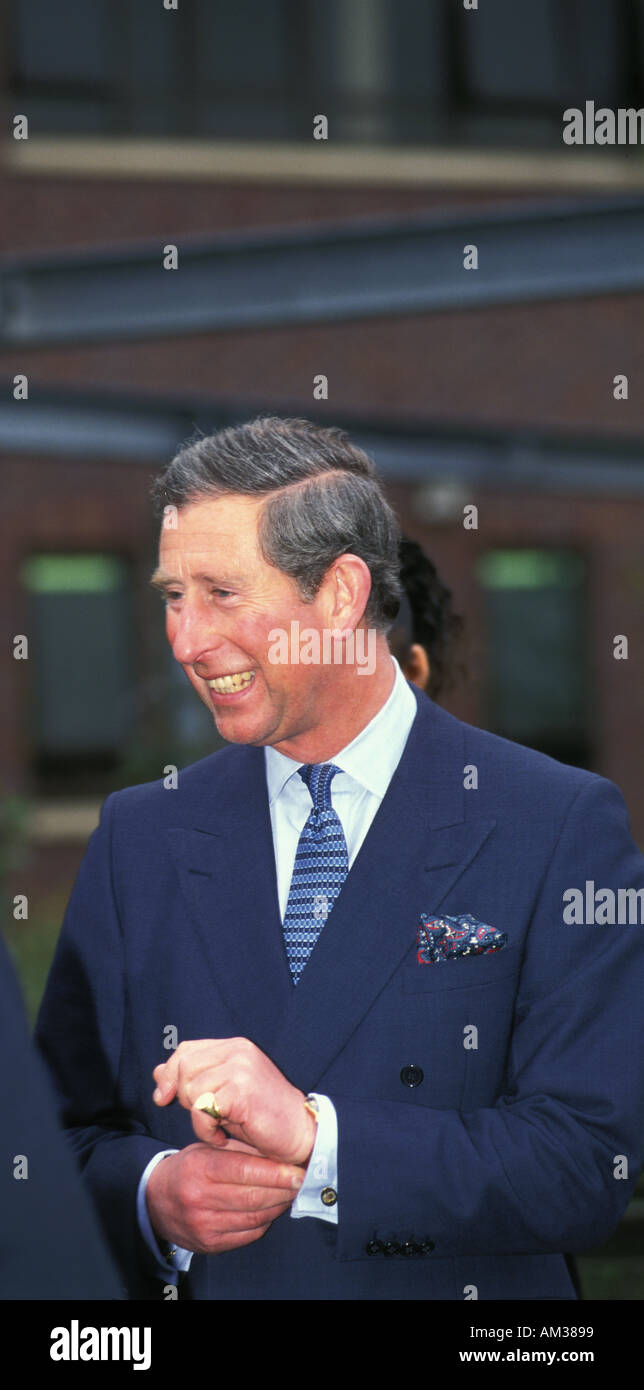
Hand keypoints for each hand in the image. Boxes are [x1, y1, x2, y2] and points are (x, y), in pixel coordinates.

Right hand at [145, 1140, 305, 1254]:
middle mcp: (199, 1197)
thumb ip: (239, 1150)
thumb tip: (279, 1154)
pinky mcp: (208, 1244)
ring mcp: (203, 1224)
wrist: (155, 1201)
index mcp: (200, 1167)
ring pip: (254, 1216)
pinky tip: (272, 1209)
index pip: (245, 1170)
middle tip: (302, 1182)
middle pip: (253, 1195)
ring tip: (290, 1194)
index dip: (276, 1172)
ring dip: (278, 1205)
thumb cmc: (188, 1169)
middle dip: (283, 1189)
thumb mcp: (206, 1149)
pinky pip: (248, 1234)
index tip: (298, 1171)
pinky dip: (265, 1221)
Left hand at [152, 1037, 316, 1164]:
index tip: (164, 1099)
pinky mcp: (242, 1090)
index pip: (185, 1051)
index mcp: (234, 1047)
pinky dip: (205, 1129)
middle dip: (183, 1098)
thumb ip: (193, 1079)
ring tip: (218, 1128)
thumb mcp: (222, 1093)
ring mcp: (241, 1068)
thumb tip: (157, 1072)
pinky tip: (222, 1137)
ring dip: (197, 1118)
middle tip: (205, 1118)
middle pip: (183, 1068)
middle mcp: (238, 1050)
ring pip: (190, 1089)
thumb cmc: (262, 1116)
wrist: (300, 1133)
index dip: (169, 1074)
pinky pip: (202, 1108)